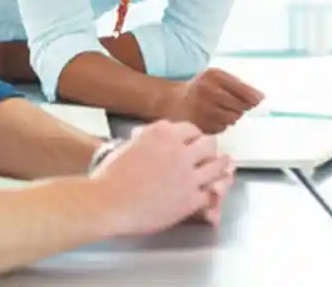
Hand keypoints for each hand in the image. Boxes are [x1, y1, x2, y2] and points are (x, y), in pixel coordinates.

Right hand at [92, 120, 233, 235]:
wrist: (107, 202)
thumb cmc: (108, 177)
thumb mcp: (127, 145)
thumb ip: (146, 140)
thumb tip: (146, 138)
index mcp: (163, 133)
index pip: (191, 129)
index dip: (194, 136)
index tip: (195, 141)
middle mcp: (179, 150)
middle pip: (209, 143)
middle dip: (210, 148)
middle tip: (211, 154)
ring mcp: (187, 175)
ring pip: (217, 166)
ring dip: (220, 166)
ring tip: (224, 167)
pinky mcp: (190, 199)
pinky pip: (209, 193)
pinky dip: (209, 193)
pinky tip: (211, 193)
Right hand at [160, 68, 264, 133]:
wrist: (173, 100)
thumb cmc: (200, 87)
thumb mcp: (217, 77)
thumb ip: (238, 85)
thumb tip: (260, 98)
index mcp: (214, 77)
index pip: (241, 89)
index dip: (252, 97)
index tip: (258, 100)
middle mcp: (209, 93)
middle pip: (239, 106)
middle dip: (240, 107)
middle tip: (231, 104)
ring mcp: (204, 110)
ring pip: (232, 118)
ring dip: (231, 116)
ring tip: (219, 110)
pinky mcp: (200, 125)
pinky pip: (222, 127)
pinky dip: (221, 124)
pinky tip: (212, 117)